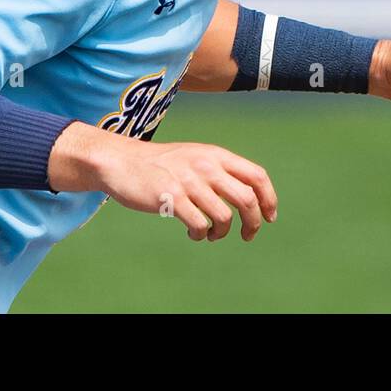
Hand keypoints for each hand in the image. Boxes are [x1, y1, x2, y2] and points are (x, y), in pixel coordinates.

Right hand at [48, 123, 276, 241]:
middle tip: (247, 235)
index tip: (268, 217)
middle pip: (246, 199)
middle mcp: (206, 165)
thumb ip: (219, 169)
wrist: (121, 161)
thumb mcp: (195, 156)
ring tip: (212, 234)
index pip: (256, 176)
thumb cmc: (161, 164)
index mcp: (215, 155)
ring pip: (224, 217)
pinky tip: (193, 233)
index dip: (269, 199)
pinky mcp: (171, 197)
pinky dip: (202, 234)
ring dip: (222, 233)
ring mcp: (189, 181)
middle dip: (253, 222)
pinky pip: (200, 225)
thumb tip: (250, 195)